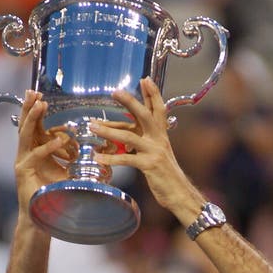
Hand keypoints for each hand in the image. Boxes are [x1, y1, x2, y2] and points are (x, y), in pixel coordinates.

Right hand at [14, 90, 77, 213]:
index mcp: (35, 151)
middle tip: (34, 92)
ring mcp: (22, 162)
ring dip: (33, 119)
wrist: (44, 218)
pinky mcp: (23, 172)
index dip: (36, 111)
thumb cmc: (56, 196)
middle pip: (26, 126)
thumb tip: (102, 151)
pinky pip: (35, 155)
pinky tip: (59, 141)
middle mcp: (26, 154)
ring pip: (26, 136)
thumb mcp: (70, 173)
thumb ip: (80, 161)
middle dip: (29, 108)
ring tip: (41, 105)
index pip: (34, 126)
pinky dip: (48, 148)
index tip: (42, 95)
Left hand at [89, 78, 202, 214]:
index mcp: (162, 135)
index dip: (153, 93)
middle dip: (130, 101)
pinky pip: (126, 159)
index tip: (145, 79)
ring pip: (129, 136)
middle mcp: (159, 139)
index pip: (159, 109)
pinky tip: (98, 157)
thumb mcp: (159, 154)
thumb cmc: (166, 176)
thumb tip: (129, 137)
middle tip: (114, 91)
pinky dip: (110, 158)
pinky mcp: (149, 165)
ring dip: (108, 130)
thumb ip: (147, 142)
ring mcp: (154, 151)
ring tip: (93, 126)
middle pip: (144, 115)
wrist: (179, 194)